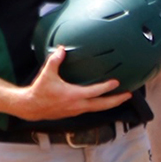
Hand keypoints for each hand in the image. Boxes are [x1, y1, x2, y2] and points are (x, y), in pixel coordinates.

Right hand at [13, 48, 133, 121]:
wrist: (31, 107)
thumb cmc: (39, 91)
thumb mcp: (47, 74)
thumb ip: (55, 60)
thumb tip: (61, 49)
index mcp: (73, 96)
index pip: (94, 92)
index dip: (106, 87)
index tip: (117, 82)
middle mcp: (78, 105)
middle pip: (102, 105)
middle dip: (117, 100)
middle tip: (129, 95)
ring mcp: (77, 111)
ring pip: (98, 108)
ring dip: (111, 103)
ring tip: (122, 97)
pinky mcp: (75, 112)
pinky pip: (92, 109)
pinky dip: (101, 105)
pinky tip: (105, 100)